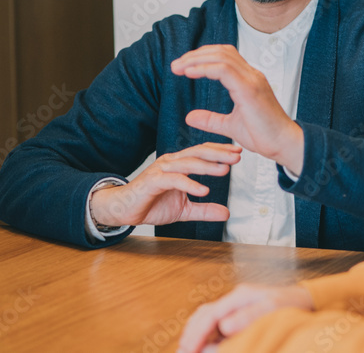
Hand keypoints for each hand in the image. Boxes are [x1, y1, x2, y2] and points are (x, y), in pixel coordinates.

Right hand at [89, 142, 240, 226]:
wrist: (124, 211)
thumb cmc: (151, 205)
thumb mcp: (184, 210)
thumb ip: (204, 210)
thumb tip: (226, 213)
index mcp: (179, 164)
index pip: (203, 152)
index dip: (220, 151)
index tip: (238, 153)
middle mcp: (171, 162)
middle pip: (198, 152)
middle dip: (219, 153)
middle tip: (237, 155)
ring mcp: (161, 170)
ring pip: (188, 163)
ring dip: (207, 166)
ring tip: (225, 170)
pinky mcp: (153, 181)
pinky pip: (174, 180)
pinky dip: (190, 184)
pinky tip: (203, 190)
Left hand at [171, 45, 305, 174]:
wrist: (283, 144)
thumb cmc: (264, 135)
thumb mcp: (231, 126)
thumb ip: (211, 120)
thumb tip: (190, 116)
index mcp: (249, 80)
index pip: (225, 57)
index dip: (202, 57)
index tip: (182, 67)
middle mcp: (252, 75)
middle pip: (221, 52)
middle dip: (195, 55)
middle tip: (175, 65)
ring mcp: (252, 80)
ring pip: (221, 57)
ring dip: (196, 59)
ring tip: (178, 68)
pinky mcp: (250, 89)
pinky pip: (224, 70)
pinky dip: (205, 68)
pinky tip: (190, 73)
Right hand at [177, 284, 313, 352]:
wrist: (302, 299)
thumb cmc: (289, 304)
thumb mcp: (271, 309)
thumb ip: (248, 317)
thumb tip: (224, 326)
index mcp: (240, 296)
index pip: (210, 315)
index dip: (198, 334)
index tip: (189, 351)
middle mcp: (234, 298)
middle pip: (203, 314)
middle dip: (191, 334)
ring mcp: (235, 303)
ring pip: (205, 315)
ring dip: (194, 332)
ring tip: (186, 348)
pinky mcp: (237, 310)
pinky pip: (213, 319)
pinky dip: (203, 330)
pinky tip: (201, 342)